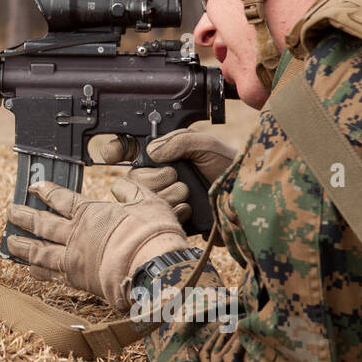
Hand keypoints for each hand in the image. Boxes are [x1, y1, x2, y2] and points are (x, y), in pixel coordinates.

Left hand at [6, 178, 188, 310]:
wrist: (155, 269)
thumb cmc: (154, 234)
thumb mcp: (149, 201)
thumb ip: (131, 191)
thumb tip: (120, 185)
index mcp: (91, 212)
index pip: (62, 198)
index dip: (45, 191)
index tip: (33, 187)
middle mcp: (77, 234)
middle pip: (43, 223)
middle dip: (24, 216)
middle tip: (10, 211)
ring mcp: (74, 258)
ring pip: (40, 250)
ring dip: (23, 245)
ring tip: (9, 242)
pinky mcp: (79, 280)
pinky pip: (52, 274)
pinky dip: (40, 271)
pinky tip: (32, 270)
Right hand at [90, 129, 237, 223]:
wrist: (249, 201)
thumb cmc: (231, 168)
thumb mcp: (207, 145)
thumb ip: (179, 142)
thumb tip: (152, 152)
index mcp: (166, 155)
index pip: (131, 150)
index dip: (117, 149)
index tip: (112, 154)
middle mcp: (161, 176)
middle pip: (134, 178)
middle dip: (155, 178)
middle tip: (177, 176)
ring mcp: (165, 199)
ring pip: (144, 199)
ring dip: (168, 196)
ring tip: (189, 194)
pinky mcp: (173, 220)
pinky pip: (158, 218)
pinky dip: (174, 213)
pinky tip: (190, 210)